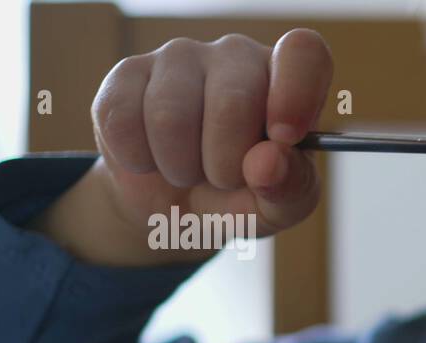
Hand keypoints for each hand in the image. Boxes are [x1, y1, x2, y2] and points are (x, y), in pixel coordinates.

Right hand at [33, 30, 332, 265]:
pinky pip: (122, 119)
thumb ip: (291, 188)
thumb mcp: (282, 206)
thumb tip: (267, 164)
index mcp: (289, 80)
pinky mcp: (127, 72)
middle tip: (225, 180)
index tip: (283, 138)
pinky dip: (138, 160)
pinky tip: (151, 160)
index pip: (303, 52)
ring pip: (170, 115)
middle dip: (226, 164)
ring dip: (181, 167)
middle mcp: (238, 55)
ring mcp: (180, 56)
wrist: (177, 207)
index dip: (295, 93)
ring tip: (190, 171)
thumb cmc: (244, 196)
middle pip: (233, 101)